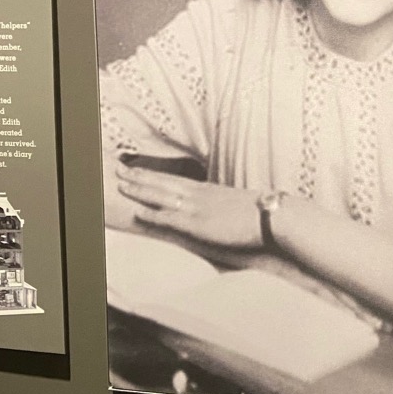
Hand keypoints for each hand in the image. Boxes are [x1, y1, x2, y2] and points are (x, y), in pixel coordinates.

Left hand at [115, 163, 260, 247]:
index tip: (139, 169)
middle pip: (164, 182)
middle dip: (141, 176)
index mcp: (208, 189)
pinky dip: (152, 215)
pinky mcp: (198, 224)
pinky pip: (170, 218)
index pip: (175, 179)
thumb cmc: (261, 212)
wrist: (272, 216)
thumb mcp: (237, 203)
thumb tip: (219, 209)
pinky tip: (138, 213)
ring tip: (121, 184)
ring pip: (162, 195)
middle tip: (120, 170)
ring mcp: (197, 208)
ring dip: (140, 189)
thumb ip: (223, 204)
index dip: (155, 175)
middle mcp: (199, 195)